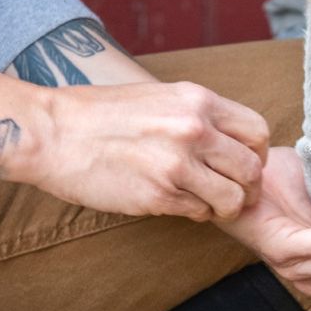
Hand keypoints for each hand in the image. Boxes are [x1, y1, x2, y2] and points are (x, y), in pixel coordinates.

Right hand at [18, 79, 268, 221]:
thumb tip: (229, 138)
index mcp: (197, 101)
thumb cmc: (101, 114)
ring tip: (207, 202)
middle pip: (251, 170)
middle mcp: (194, 130)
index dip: (256, 154)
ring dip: (225, 207)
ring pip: (232, 199)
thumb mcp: (159, 96)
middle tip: (233, 192)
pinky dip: (196, 213)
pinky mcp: (158, 196)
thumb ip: (198, 114)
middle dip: (247, 187)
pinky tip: (178, 203)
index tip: (242, 163)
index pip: (257, 132)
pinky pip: (200, 214)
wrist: (53, 133)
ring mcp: (177, 165)